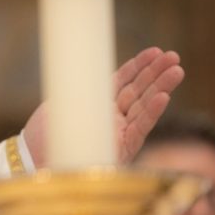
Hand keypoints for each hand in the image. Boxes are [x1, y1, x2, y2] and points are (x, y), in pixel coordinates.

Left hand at [23, 47, 184, 166]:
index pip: (122, 80)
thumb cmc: (44, 134)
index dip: (138, 66)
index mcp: (97, 103)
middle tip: (174, 56)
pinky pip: (140, 129)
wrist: (36, 163)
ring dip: (161, 87)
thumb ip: (77, 88)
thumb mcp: (59, 104)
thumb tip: (84, 66)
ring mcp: (118, 133)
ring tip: (178, 70)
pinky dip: (152, 113)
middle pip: (138, 90)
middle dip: (156, 72)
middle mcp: (112, 117)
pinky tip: (165, 97)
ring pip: (144, 106)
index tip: (155, 51)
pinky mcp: (121, 150)